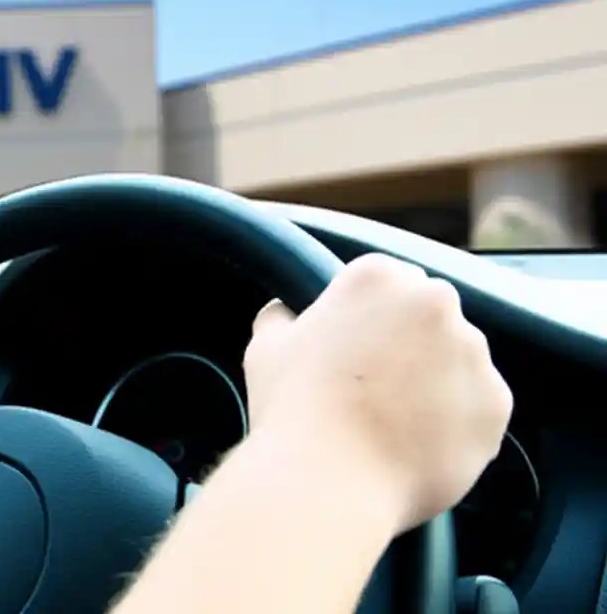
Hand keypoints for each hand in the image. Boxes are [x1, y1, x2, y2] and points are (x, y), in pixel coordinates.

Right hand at [242, 253, 511, 532]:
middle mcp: (434, 302)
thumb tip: (287, 310)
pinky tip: (415, 443)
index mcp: (378, 277)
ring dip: (436, 380)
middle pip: (430, 315)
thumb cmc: (291, 411)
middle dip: (410, 342)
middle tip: (374, 386)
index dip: (370, 318)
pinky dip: (457, 422)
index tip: (354, 350)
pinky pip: (480, 406)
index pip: (389, 282)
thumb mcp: (267, 347)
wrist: (328, 485)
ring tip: (393, 422)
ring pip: (459, 359)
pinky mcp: (496, 403)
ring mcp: (472, 353)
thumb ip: (283, 315)